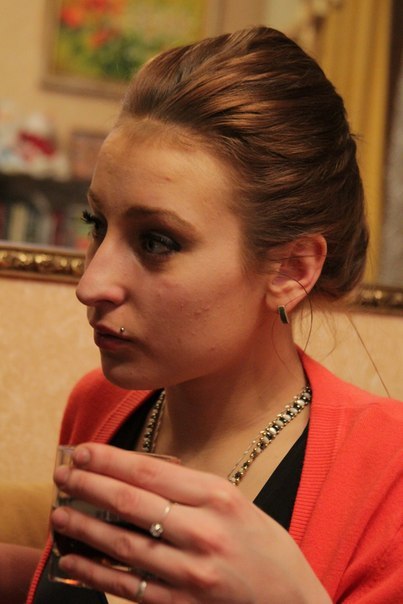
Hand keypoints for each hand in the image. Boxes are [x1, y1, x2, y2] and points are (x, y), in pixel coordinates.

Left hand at [51, 443, 330, 602]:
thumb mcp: (236, 502)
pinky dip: (95, 573)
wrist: (292, 603)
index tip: (82, 451)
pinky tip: (73, 561)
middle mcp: (203, 531)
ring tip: (59, 513)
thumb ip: (192, 489)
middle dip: (89, 485)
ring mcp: (190, 571)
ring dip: (84, 527)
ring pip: (122, 543)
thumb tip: (141, 473)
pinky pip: (127, 586)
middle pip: (130, 502)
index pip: (150, 470)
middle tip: (62, 474)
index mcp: (218, 496)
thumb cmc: (265, 547)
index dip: (109, 459)